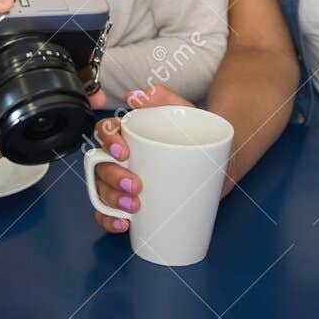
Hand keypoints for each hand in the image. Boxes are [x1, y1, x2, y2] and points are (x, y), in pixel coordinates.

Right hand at [90, 83, 193, 234]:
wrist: (219, 163)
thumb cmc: (197, 135)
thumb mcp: (184, 113)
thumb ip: (164, 99)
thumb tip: (138, 95)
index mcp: (128, 133)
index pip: (104, 131)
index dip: (107, 142)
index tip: (124, 153)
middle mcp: (119, 157)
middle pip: (100, 165)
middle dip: (112, 177)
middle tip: (136, 186)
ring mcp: (122, 180)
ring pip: (101, 189)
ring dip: (111, 200)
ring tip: (133, 207)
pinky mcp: (130, 202)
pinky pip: (108, 212)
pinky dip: (109, 219)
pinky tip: (123, 223)